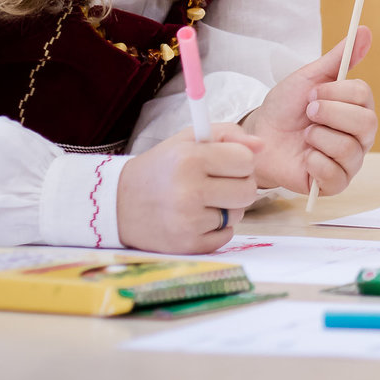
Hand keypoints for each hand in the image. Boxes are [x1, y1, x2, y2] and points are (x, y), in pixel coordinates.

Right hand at [117, 126, 262, 252]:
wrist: (118, 204)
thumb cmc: (161, 167)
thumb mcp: (188, 140)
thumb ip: (227, 134)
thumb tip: (262, 146)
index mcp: (190, 159)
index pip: (246, 161)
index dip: (239, 161)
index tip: (225, 163)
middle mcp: (189, 191)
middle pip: (249, 190)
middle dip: (238, 185)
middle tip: (217, 183)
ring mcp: (188, 222)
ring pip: (238, 214)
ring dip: (226, 207)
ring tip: (201, 200)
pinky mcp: (188, 245)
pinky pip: (226, 236)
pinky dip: (216, 228)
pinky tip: (195, 218)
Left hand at [241, 27, 377, 195]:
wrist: (259, 138)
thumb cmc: (285, 108)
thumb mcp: (309, 78)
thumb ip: (338, 57)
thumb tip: (364, 29)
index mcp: (358, 108)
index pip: (364, 95)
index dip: (335, 93)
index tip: (312, 94)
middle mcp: (360, 135)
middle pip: (366, 123)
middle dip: (329, 114)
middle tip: (308, 113)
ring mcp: (350, 161)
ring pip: (349, 149)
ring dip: (318, 138)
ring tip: (304, 137)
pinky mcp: (335, 184)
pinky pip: (336, 175)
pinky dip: (314, 162)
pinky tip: (304, 157)